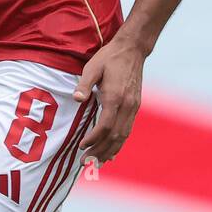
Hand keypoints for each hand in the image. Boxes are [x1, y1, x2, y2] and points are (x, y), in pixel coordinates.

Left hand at [74, 36, 146, 164]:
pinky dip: (119, 143)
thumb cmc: (109, 58)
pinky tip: (112, 151)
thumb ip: (84, 84)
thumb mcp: (92, 67)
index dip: (94, 139)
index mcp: (115, 97)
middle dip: (100, 151)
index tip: (82, 146)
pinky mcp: (135, 106)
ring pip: (123, 136)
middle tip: (86, 162)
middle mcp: (127, 105)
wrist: (133, 50)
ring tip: (98, 162)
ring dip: (110, 150)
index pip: (105, 126)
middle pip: (115, 136)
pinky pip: (127, 130)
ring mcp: (133, 107)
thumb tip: (76, 98)